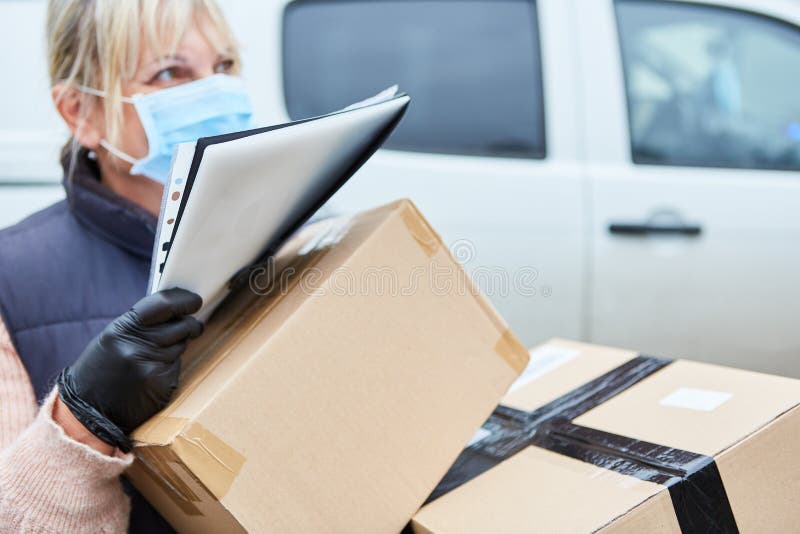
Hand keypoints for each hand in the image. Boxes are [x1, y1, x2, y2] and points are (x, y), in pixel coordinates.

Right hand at [57, 288, 202, 450]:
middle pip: (181, 326)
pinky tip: (152, 375)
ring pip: (181, 347)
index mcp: (123, 329)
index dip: (183, 300)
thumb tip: (174, 312)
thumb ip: (141, 324)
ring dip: (177, 348)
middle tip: (193, 326)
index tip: (194, 300)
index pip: (163, 305)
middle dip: (190, 325)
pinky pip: (177, 368)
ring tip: (155, 356)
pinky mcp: (162, 385)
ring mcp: (151, 367)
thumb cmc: (99, 372)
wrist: (87, 412)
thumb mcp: (112, 339)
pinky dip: (170, 368)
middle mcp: (138, 346)